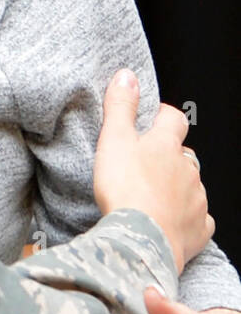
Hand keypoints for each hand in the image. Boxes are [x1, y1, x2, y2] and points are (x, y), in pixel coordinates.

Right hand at [92, 68, 212, 272]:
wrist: (142, 238)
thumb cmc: (125, 187)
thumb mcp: (113, 139)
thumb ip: (120, 106)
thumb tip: (127, 75)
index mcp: (166, 145)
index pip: (173, 119)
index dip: (163, 115)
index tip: (152, 117)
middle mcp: (188, 169)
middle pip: (184, 154)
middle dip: (170, 154)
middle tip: (146, 161)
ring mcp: (196, 199)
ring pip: (192, 184)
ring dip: (178, 184)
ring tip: (154, 192)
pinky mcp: (199, 228)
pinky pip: (199, 218)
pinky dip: (188, 216)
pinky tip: (173, 219)